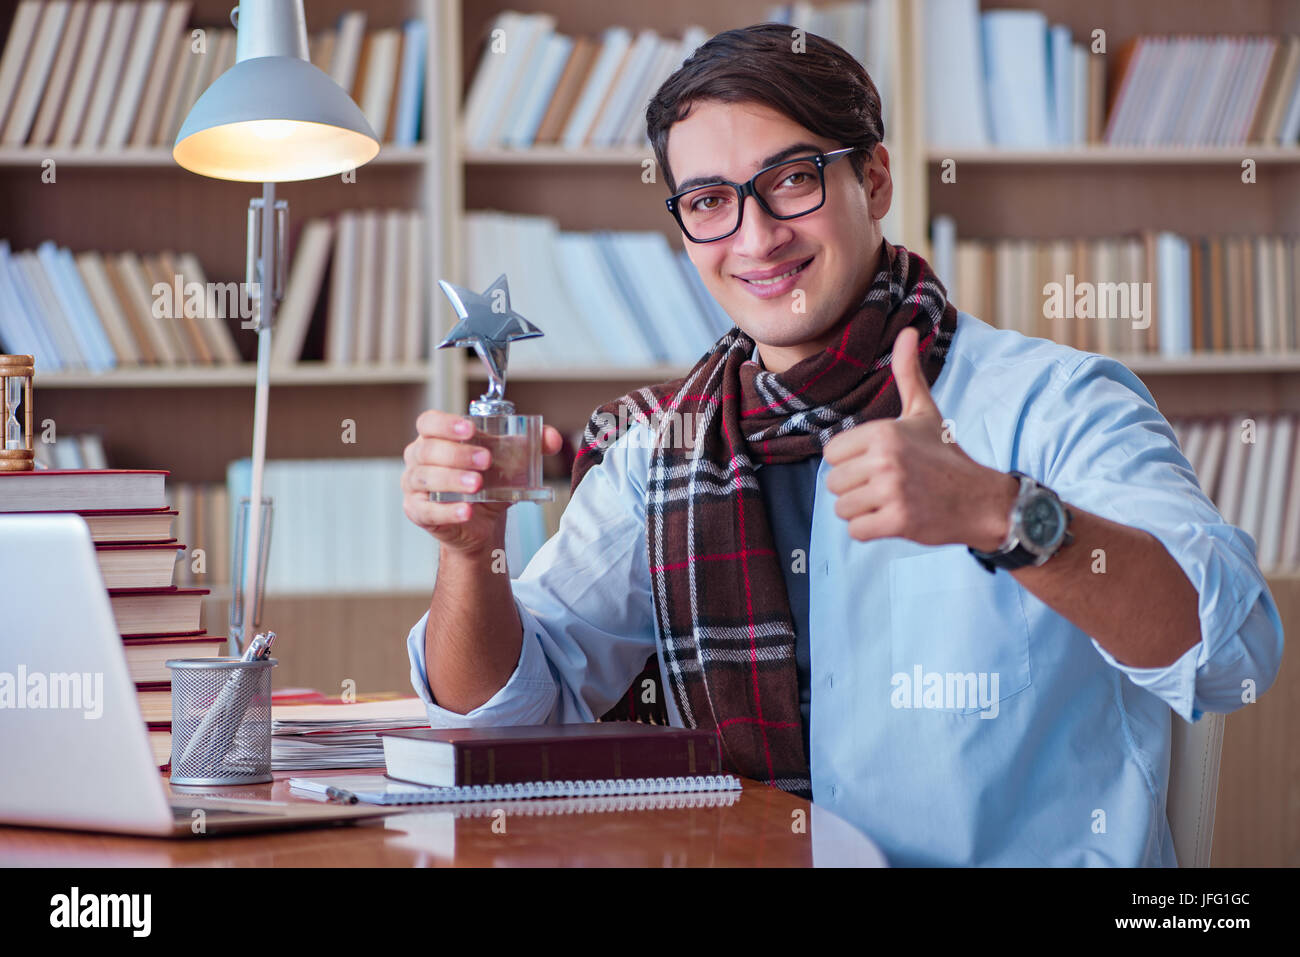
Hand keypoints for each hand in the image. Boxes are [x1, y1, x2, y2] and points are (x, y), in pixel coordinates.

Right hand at [402, 410, 563, 554]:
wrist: (481, 522)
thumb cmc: (488, 484)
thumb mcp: (509, 462)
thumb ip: (531, 446)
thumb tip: (551, 438)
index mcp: (436, 437)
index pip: (429, 422)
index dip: (446, 423)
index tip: (471, 429)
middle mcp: (419, 458)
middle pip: (427, 450)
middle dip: (458, 453)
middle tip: (486, 460)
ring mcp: (414, 486)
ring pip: (424, 478)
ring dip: (452, 479)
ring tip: (477, 484)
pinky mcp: (417, 511)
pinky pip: (426, 510)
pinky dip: (447, 510)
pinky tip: (466, 511)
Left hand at [823, 325, 1015, 548]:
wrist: (983, 500)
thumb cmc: (946, 456)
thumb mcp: (924, 412)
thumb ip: (907, 373)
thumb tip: (908, 330)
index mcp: (883, 432)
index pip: (831, 455)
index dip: (850, 462)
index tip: (877, 463)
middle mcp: (885, 459)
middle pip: (833, 484)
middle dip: (855, 489)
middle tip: (887, 486)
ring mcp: (891, 492)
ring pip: (842, 509)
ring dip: (862, 511)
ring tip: (890, 502)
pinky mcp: (898, 522)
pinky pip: (856, 532)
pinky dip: (871, 531)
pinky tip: (894, 519)